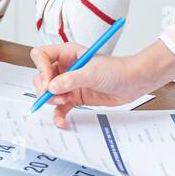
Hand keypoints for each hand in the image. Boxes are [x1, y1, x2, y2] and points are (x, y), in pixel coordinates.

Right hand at [30, 39, 174, 127]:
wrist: (133, 82)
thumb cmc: (117, 69)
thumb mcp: (93, 72)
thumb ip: (72, 79)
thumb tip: (53, 87)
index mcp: (67, 53)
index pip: (41, 56)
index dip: (41, 69)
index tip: (49, 83)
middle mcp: (65, 67)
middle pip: (41, 77)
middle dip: (45, 89)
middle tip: (54, 96)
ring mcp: (69, 83)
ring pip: (49, 94)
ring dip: (52, 102)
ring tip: (66, 103)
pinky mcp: (75, 97)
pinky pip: (60, 107)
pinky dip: (58, 115)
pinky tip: (62, 122)